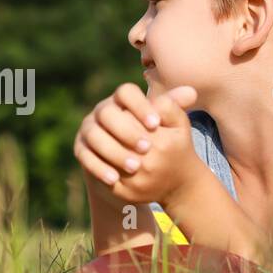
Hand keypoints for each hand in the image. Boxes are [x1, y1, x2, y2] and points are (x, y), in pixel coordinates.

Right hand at [73, 82, 201, 206]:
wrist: (132, 168)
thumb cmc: (152, 142)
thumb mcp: (165, 126)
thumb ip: (173, 109)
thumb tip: (191, 92)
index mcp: (122, 100)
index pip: (126, 92)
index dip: (139, 106)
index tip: (156, 124)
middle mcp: (102, 111)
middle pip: (107, 113)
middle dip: (126, 131)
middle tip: (147, 148)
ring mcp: (88, 129)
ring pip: (94, 135)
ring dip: (114, 151)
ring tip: (135, 167)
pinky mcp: (80, 149)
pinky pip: (84, 156)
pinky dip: (99, 167)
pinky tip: (115, 179)